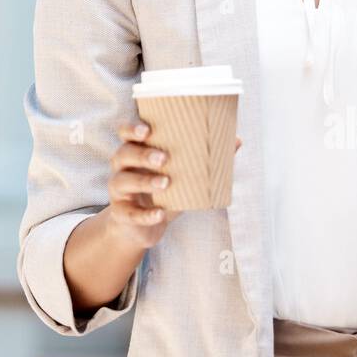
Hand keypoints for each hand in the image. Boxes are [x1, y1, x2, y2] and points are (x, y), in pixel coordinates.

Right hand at [106, 120, 241, 250]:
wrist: (143, 228)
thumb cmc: (164, 194)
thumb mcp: (183, 177)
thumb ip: (206, 160)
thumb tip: (237, 140)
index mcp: (136, 152)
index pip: (126, 133)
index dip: (132, 128)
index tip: (148, 129)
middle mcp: (122, 168)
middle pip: (123, 153)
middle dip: (142, 154)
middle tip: (164, 158)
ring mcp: (119, 191)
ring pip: (122, 181)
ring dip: (144, 181)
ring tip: (166, 183)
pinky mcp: (121, 214)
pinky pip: (129, 213)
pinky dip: (145, 214)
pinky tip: (159, 214)